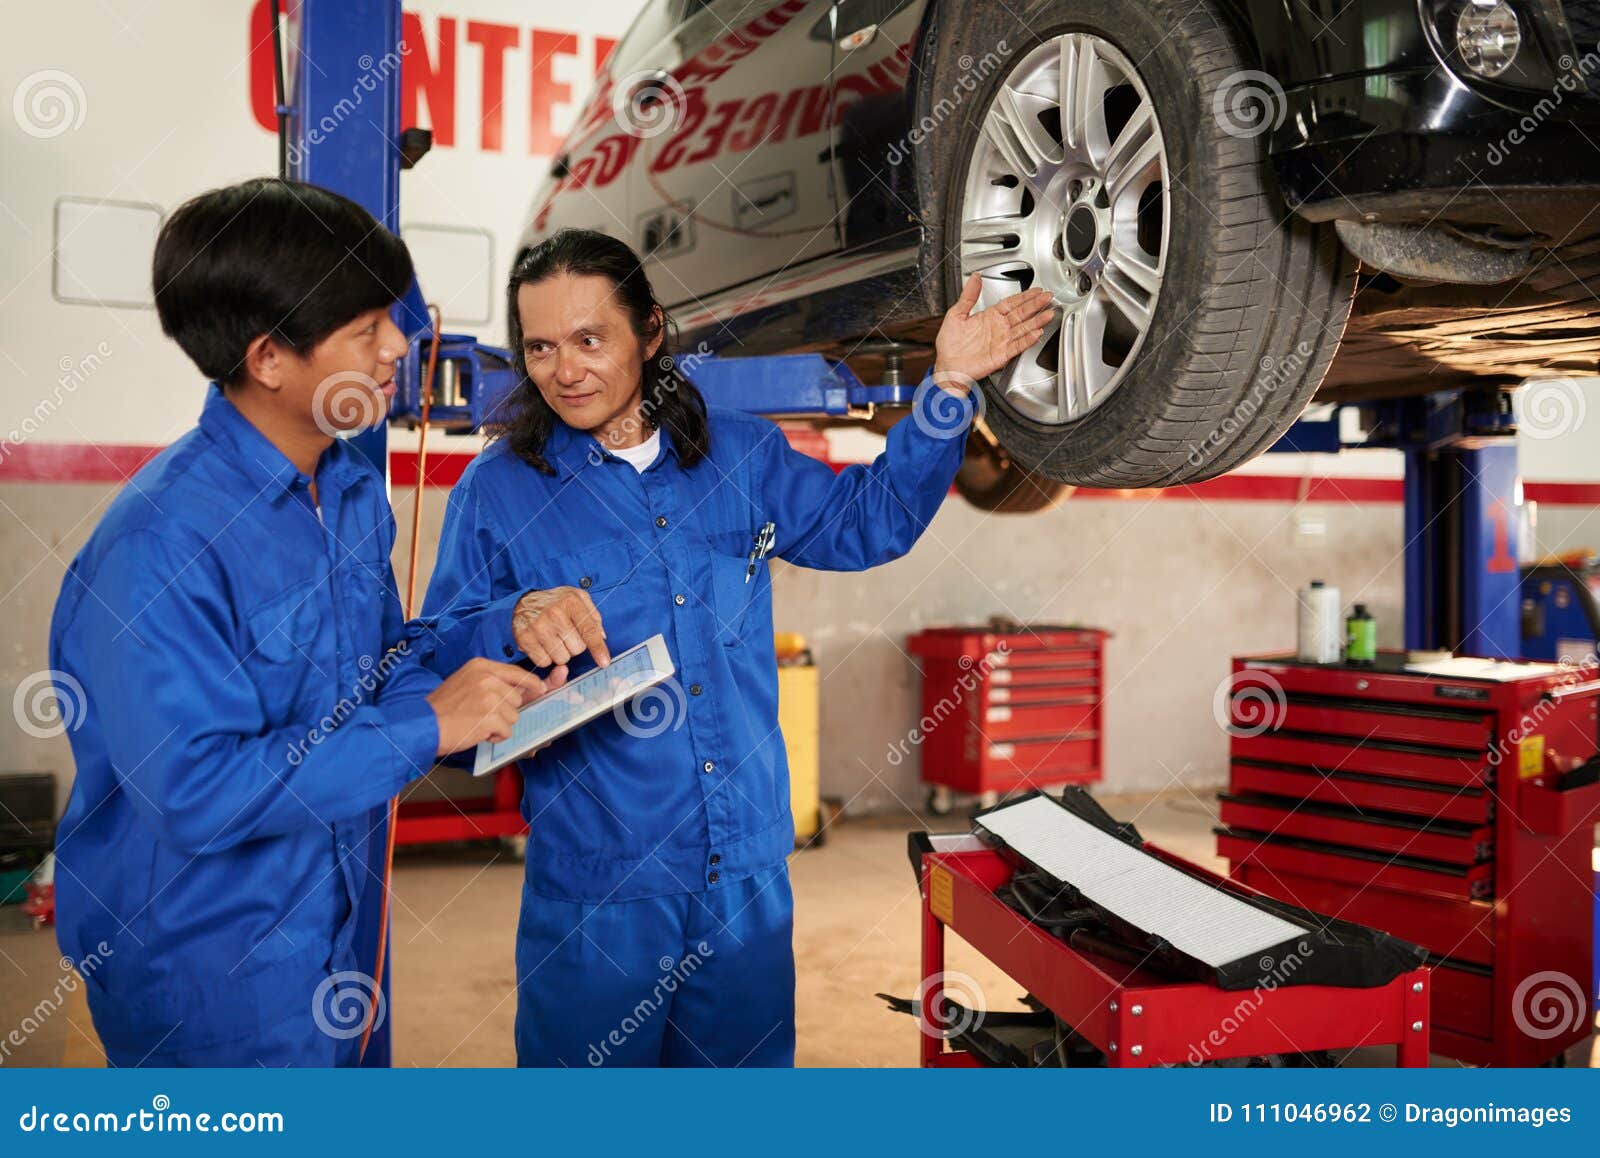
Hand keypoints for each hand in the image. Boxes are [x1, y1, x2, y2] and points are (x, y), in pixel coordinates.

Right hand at [427, 658, 567, 755]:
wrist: (422, 724)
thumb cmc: (443, 708)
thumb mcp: (466, 682)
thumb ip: (492, 682)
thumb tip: (524, 691)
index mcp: (481, 666)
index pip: (517, 673)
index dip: (531, 684)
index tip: (541, 689)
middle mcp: (487, 677)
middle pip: (517, 698)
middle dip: (506, 711)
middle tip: (483, 715)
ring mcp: (489, 696)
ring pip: (514, 715)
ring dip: (499, 724)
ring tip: (477, 723)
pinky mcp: (490, 716)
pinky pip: (507, 730)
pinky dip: (495, 736)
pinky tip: (478, 732)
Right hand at [513, 587, 611, 667]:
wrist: (525, 601)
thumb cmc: (555, 602)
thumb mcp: (578, 598)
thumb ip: (593, 616)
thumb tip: (602, 637)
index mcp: (571, 602)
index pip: (589, 630)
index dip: (598, 648)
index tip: (604, 662)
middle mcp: (554, 613)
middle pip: (577, 649)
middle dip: (575, 646)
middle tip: (566, 635)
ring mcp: (538, 626)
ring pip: (561, 658)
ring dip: (560, 653)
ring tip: (554, 639)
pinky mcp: (525, 638)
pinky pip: (544, 661)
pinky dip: (546, 657)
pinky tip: (543, 644)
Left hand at [932, 273, 1057, 389]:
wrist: (947, 366)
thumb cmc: (949, 343)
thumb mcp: (956, 314)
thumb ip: (968, 295)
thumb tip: (975, 277)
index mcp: (989, 317)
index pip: (1011, 303)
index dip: (1024, 296)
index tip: (1037, 290)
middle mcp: (998, 328)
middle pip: (1021, 314)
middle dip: (1036, 305)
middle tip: (1049, 297)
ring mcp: (1001, 341)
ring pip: (1023, 329)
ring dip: (1037, 321)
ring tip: (1049, 313)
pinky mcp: (1001, 355)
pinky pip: (1017, 346)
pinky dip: (1028, 340)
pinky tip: (1037, 332)